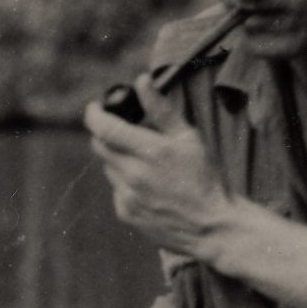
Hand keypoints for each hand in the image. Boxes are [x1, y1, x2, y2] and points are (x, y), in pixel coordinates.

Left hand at [82, 98, 232, 257]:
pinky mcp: (126, 213)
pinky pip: (117, 189)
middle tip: (122, 130)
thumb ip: (161, 109)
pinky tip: (150, 187)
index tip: (95, 107)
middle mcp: (133, 175)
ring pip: (109, 168)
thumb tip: (141, 80)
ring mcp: (127, 197)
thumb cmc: (205, 178)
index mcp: (150, 151)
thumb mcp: (188, 138)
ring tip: (147, 162)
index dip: (94, 114)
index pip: (104, 127)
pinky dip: (126, 182)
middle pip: (100, 146)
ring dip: (119, 159)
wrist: (212, 226)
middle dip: (106, 133)